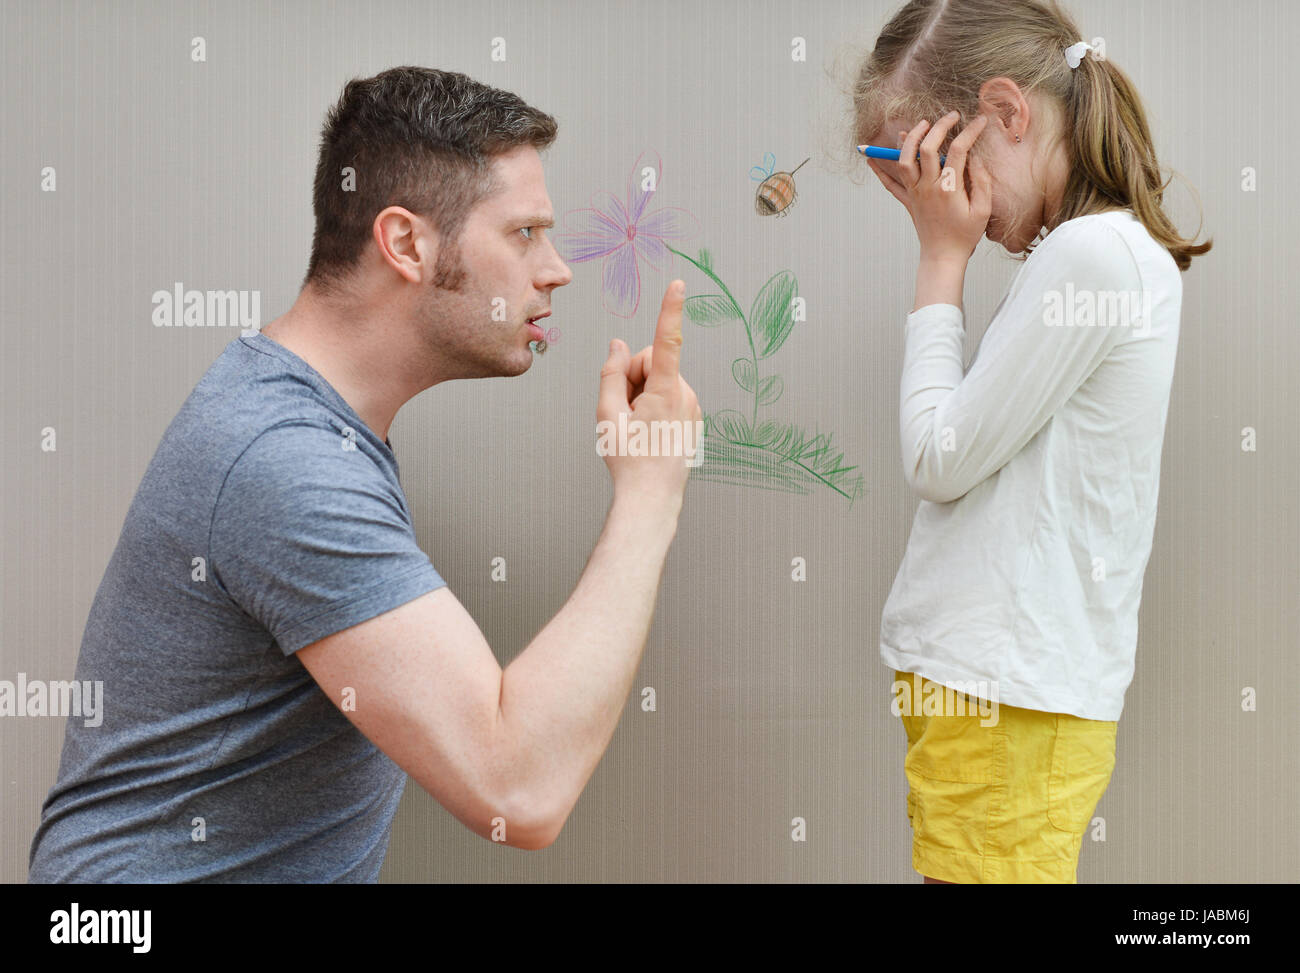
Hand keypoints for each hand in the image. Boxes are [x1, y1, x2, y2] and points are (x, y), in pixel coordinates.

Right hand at [597, 280, 702, 505]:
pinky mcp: (694, 414)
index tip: (679, 285)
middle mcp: (686, 394)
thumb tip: (619, 344)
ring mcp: (693, 406)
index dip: (670, 310)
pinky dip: (653, 404)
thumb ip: (611, 373)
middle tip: (622, 412)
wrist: (652, 497)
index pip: (666, 341)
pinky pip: (667, 395)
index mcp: (665, 391)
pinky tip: (648, 430)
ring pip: (658, 379)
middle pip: (649, 363)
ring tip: (636, 426)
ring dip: (641, 394)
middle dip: (632, 378)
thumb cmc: (629, 461)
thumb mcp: (608, 415)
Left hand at [867, 111, 991, 264]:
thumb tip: (976, 157)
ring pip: (904, 160)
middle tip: (951, 116)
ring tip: (921, 125)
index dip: (970, 131)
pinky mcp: (907, 201)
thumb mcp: (983, 210)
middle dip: (939, 126)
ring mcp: (915, 194)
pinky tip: (870, 158)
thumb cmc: (965, 236)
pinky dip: (879, 171)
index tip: (980, 121)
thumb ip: (982, 181)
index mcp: (949, 189)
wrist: (943, 257)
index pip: (958, 150)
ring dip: (909, 139)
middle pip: (928, 148)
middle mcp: (928, 188)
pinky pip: (889, 184)